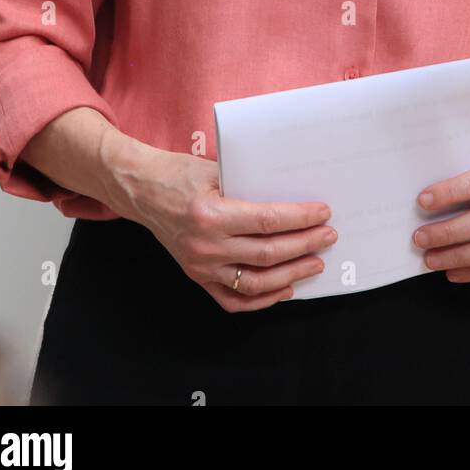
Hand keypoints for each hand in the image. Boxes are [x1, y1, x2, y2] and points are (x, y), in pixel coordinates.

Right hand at [112, 146, 337, 311]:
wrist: (141, 190)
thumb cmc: (179, 173)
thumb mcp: (215, 169)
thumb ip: (249, 183)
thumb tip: (291, 192)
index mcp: (211, 214)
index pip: (266, 221)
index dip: (299, 219)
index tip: (322, 213)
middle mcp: (206, 245)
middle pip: (267, 253)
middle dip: (304, 245)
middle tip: (327, 237)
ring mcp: (200, 266)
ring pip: (254, 282)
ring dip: (290, 275)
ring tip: (314, 263)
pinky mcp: (196, 276)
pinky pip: (232, 299)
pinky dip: (261, 299)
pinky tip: (283, 290)